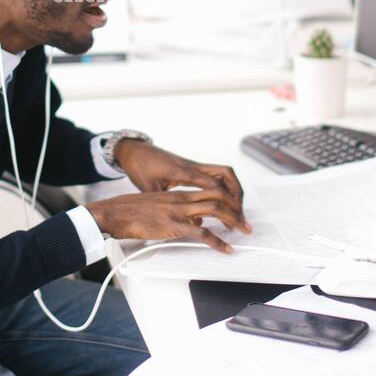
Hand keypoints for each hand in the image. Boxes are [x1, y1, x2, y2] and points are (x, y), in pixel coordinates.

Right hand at [86, 188, 249, 253]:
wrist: (114, 213)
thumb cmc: (131, 212)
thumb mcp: (159, 207)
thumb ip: (180, 212)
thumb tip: (197, 223)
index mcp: (178, 195)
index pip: (210, 190)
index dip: (227, 199)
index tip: (236, 210)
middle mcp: (181, 199)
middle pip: (218, 195)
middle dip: (236, 208)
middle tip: (246, 223)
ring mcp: (178, 211)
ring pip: (214, 208)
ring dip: (233, 220)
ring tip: (243, 231)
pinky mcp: (173, 226)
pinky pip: (202, 233)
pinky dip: (218, 242)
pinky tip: (227, 249)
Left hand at [114, 140, 243, 206]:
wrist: (135, 151)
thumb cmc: (140, 167)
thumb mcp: (149, 188)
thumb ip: (169, 206)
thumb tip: (191, 225)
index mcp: (183, 172)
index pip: (213, 185)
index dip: (227, 201)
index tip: (233, 218)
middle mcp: (192, 167)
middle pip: (226, 175)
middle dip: (237, 195)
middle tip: (240, 215)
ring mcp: (193, 166)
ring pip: (224, 173)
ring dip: (234, 189)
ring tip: (236, 209)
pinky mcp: (192, 168)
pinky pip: (215, 175)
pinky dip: (224, 186)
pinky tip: (223, 200)